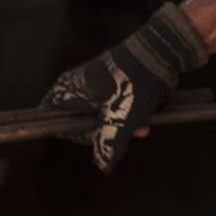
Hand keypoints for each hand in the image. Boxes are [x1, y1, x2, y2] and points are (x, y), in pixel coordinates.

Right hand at [41, 3, 206, 172]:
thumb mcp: (121, 118)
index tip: (95, 137)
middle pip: (77, 122)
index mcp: (66, 91)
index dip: (73, 134)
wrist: (162, 49)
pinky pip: (109, 105)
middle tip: (122, 135)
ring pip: (97, 115)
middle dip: (102, 132)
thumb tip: (103, 165)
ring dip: (117, 126)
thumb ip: (108, 144)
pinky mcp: (108, 82)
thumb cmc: (134, 81)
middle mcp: (74, 86)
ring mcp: (91, 83)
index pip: (53, 121)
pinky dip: (124, 114)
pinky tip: (142, 119)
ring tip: (139, 127)